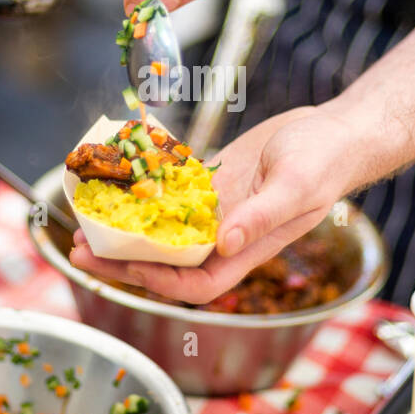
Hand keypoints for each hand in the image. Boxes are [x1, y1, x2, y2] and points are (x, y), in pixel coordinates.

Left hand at [69, 107, 363, 303]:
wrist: (336, 131)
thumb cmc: (326, 163)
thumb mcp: (296, 187)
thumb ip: (261, 217)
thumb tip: (225, 243)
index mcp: (245, 250)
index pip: (194, 282)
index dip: (156, 279)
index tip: (122, 265)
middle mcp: (225, 236)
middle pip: (164, 261)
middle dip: (121, 259)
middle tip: (78, 247)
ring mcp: (215, 210)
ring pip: (159, 230)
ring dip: (122, 227)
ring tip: (83, 218)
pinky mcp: (210, 182)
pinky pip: (168, 194)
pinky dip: (140, 191)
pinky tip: (112, 181)